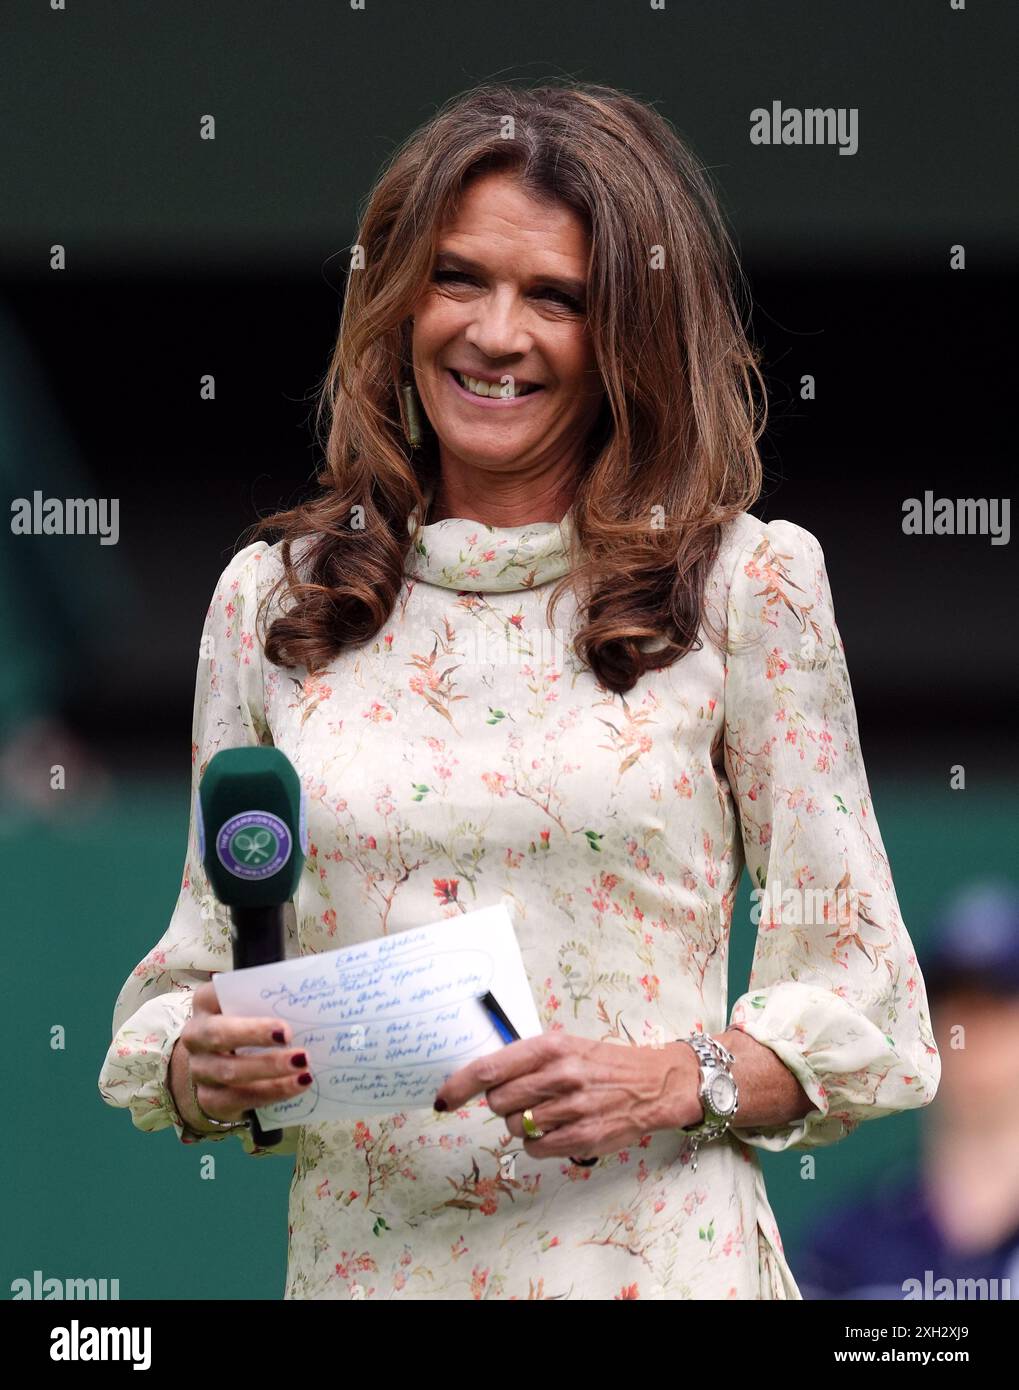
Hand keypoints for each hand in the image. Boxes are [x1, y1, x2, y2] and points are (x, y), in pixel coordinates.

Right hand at [172, 982, 312, 1125]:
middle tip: (288, 1035)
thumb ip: (271, 1002)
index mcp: (206, 1004)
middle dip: (253, 1033)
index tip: (267, 999)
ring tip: (302, 1064)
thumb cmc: (249, 1027)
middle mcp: (195, 1036)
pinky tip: (297, 1084)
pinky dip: (271, 1092)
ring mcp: (200, 1069)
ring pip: (229, 1071)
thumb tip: (309, 999)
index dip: (238, 996)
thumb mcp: (255, 1009)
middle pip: (217, 1033)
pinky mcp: (210, 1098)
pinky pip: (238, 1098)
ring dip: (269, 1068)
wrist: (226, 1069)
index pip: (213, 995)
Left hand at [432, 1032, 699, 1160]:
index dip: (460, 1086)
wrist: (653, 1083)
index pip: (490, 1068)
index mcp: (551, 1047)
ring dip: (525, 1124)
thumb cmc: (601, 1063)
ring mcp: (572, 1108)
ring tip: (550, 1112)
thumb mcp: (565, 1046)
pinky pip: (537, 1148)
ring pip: (516, 1127)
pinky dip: (541, 1143)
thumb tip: (480, 1079)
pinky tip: (560, 1129)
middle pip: (499, 1102)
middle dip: (505, 1104)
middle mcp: (560, 1075)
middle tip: (527, 1098)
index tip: (442, 1100)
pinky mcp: (583, 1136)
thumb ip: (525, 1060)